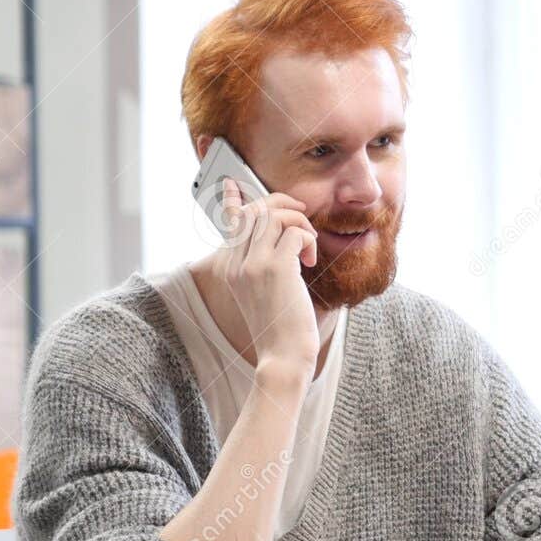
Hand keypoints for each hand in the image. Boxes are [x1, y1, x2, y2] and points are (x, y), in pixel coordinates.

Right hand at [216, 178, 318, 377]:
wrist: (283, 356)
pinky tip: (311, 262)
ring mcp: (253, 264)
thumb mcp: (265, 293)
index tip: (233, 183)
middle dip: (281, 203)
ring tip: (308, 247)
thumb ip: (266, 265)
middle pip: (254, 210)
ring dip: (300, 223)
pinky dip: (308, 240)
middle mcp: (236, 263)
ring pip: (274, 215)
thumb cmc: (281, 328)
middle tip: (302, 214)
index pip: (230, 223)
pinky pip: (295, 232)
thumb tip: (285, 239)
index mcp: (230, 268)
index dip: (234, 200)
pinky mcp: (275, 268)